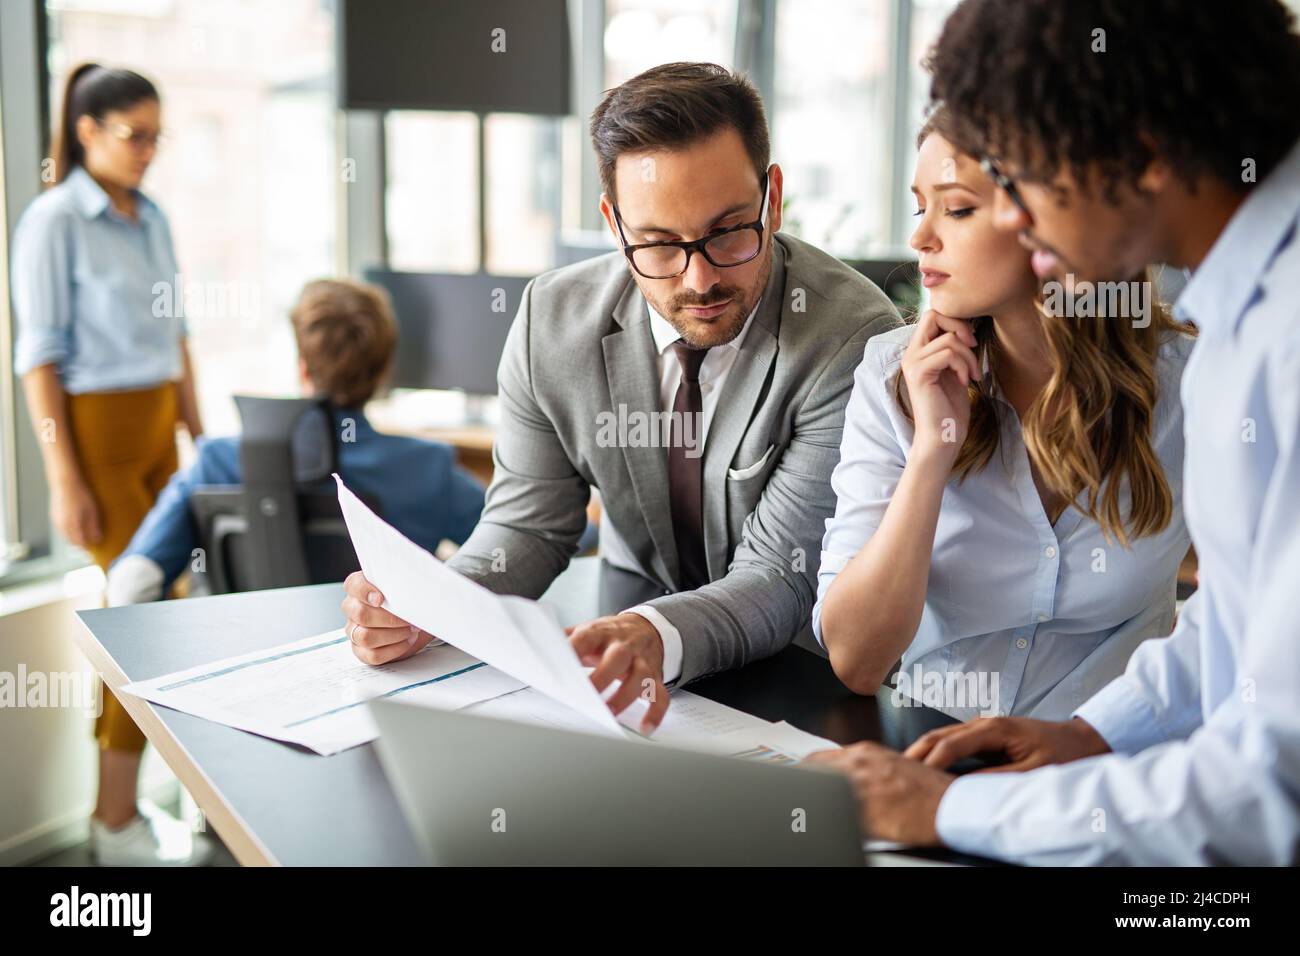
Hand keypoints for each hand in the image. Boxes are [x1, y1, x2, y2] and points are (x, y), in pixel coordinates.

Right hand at [50, 475, 102, 548]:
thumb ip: (94, 526)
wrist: (64, 482)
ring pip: (65, 535)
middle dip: (80, 543)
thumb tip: (97, 539)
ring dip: (73, 538)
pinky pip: (61, 529)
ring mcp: (56, 521)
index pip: (79, 543)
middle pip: (71, 541)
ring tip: (84, 534)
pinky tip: (75, 526)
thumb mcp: (92, 511)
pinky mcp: (53, 515)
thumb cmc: (80, 495)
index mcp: (71, 526)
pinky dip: (68, 531)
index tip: (95, 545)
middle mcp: (61, 526)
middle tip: (90, 541)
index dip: (88, 546)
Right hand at [342, 571, 435, 664]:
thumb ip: (402, 580)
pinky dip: (394, 649)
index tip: (381, 599)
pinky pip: (373, 655)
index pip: (353, 585)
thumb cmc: (409, 600)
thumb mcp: (407, 586)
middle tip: (408, 617)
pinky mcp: (362, 651)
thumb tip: (411, 584)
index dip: (365, 592)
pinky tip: (407, 640)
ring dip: (393, 634)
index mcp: (359, 588)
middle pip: (360, 614)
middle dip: (389, 618)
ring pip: (365, 637)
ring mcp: (355, 631)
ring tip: (410, 629)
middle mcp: (353, 609)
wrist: (418, 619)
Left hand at [566, 612, 668, 731]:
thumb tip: (534, 648)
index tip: (559, 666)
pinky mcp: (655, 677)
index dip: (573, 651)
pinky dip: (655, 713)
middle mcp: (624, 646)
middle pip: (617, 658)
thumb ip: (562, 640)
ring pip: (641, 677)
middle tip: (588, 696)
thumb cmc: (609, 635)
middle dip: (603, 677)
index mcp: (601, 633)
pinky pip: (660, 696)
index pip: (585, 639)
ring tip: (611, 714)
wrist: (645, 627)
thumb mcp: (585, 630)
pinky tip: (645, 727)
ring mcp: (642, 661)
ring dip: (626, 696)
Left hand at [803, 741, 953, 843]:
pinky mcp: (866, 814)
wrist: (951, 805)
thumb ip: (866, 769)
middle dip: (803, 784)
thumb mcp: (893, 767)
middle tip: (799, 799)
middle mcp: (859, 765)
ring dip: (814, 804)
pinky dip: (829, 822)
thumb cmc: (930, 790)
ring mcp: (861, 789)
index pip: (818, 759)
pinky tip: (830, 827)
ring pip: (821, 793)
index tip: (800, 780)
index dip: (806, 772)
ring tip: (810, 816)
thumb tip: (846, 778)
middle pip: (812, 772)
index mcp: (866, 753)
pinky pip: (837, 817)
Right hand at [900, 309, 979, 459]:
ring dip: (969, 357)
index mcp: (917, 352)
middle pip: (933, 316)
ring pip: (948, 339)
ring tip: (971, 375)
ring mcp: (912, 363)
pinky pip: (948, 354)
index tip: (971, 342)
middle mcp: (910, 354)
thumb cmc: (950, 408)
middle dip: (960, 327)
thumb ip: (953, 349)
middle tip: (973, 347)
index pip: (932, 316)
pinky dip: (963, 366)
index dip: (955, 322)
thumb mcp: (954, 371)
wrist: (942, 436)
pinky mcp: (919, 374)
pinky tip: (964, 382)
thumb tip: (967, 327)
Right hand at [905, 716, 1110, 772]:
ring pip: (943, 736)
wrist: (1082, 741)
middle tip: (896, 771)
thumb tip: (964, 787)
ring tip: (904, 769)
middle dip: (916, 753)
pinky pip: (953, 741)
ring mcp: (984, 726)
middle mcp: (985, 722)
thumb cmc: (1063, 754)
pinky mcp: (985, 735)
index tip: (915, 778)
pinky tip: (927, 764)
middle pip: (939, 734)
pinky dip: (936, 751)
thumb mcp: (1032, 772)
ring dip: (923, 751)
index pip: (951, 743)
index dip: (931, 762)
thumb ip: (997, 778)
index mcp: (995, 728)